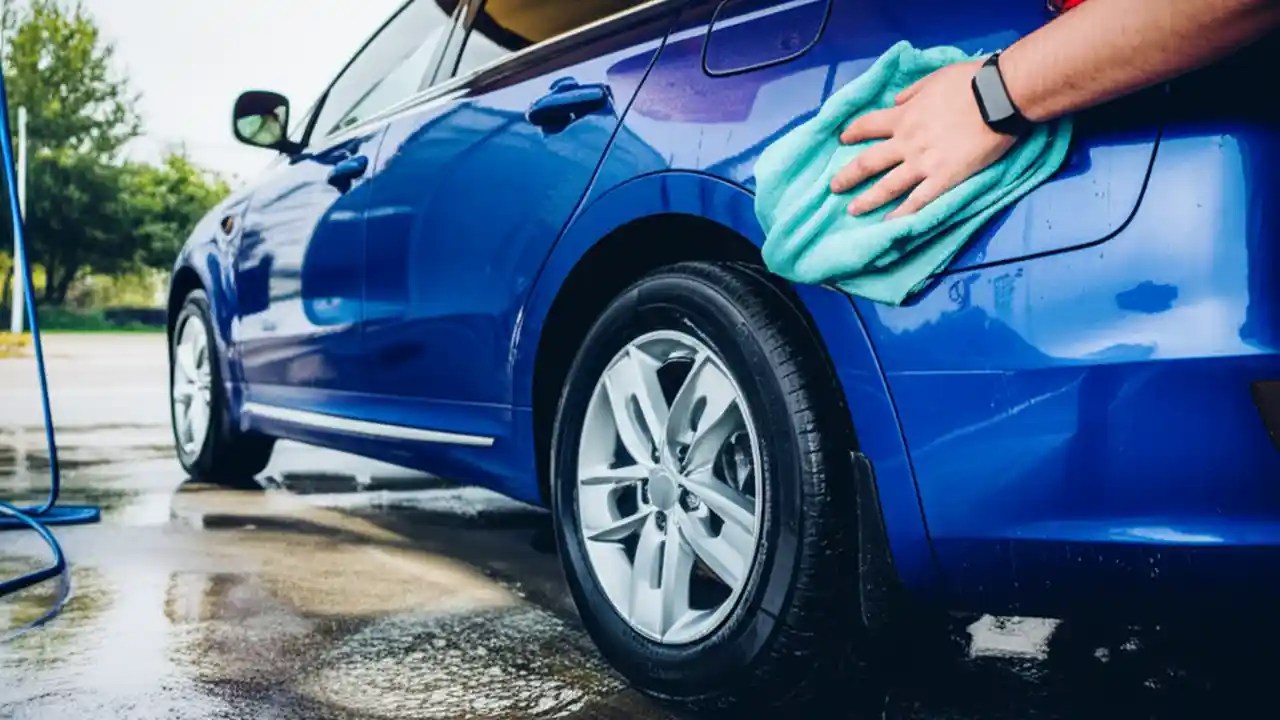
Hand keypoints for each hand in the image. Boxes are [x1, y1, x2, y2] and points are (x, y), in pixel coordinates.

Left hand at [830, 60, 1017, 218]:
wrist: (999, 95)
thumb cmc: (970, 81)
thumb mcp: (934, 79)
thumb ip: (912, 93)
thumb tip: (896, 101)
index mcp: (904, 116)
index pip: (868, 125)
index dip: (853, 132)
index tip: (842, 140)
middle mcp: (906, 142)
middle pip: (868, 162)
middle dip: (848, 176)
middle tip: (833, 187)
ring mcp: (923, 163)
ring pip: (887, 186)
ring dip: (867, 200)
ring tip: (852, 210)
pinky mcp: (943, 178)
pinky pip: (918, 201)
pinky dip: (902, 214)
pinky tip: (889, 224)